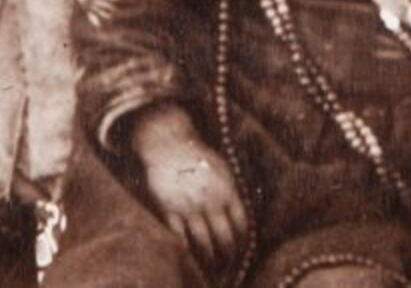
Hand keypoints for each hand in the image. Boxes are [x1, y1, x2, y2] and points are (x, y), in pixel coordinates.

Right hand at [128, 107, 246, 273]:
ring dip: (209, 259)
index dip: (242, 242)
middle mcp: (210, 201)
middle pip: (224, 239)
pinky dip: (187, 251)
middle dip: (227, 256)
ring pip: (204, 243)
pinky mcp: (170, 210)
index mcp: (227, 191)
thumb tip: (240, 217)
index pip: (241, 225)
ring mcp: (190, 207)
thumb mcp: (222, 168)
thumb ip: (231, 191)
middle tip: (227, 265)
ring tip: (211, 266)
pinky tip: (190, 256)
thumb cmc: (196, 156)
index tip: (241, 251)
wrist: (167, 144)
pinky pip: (181, 238)